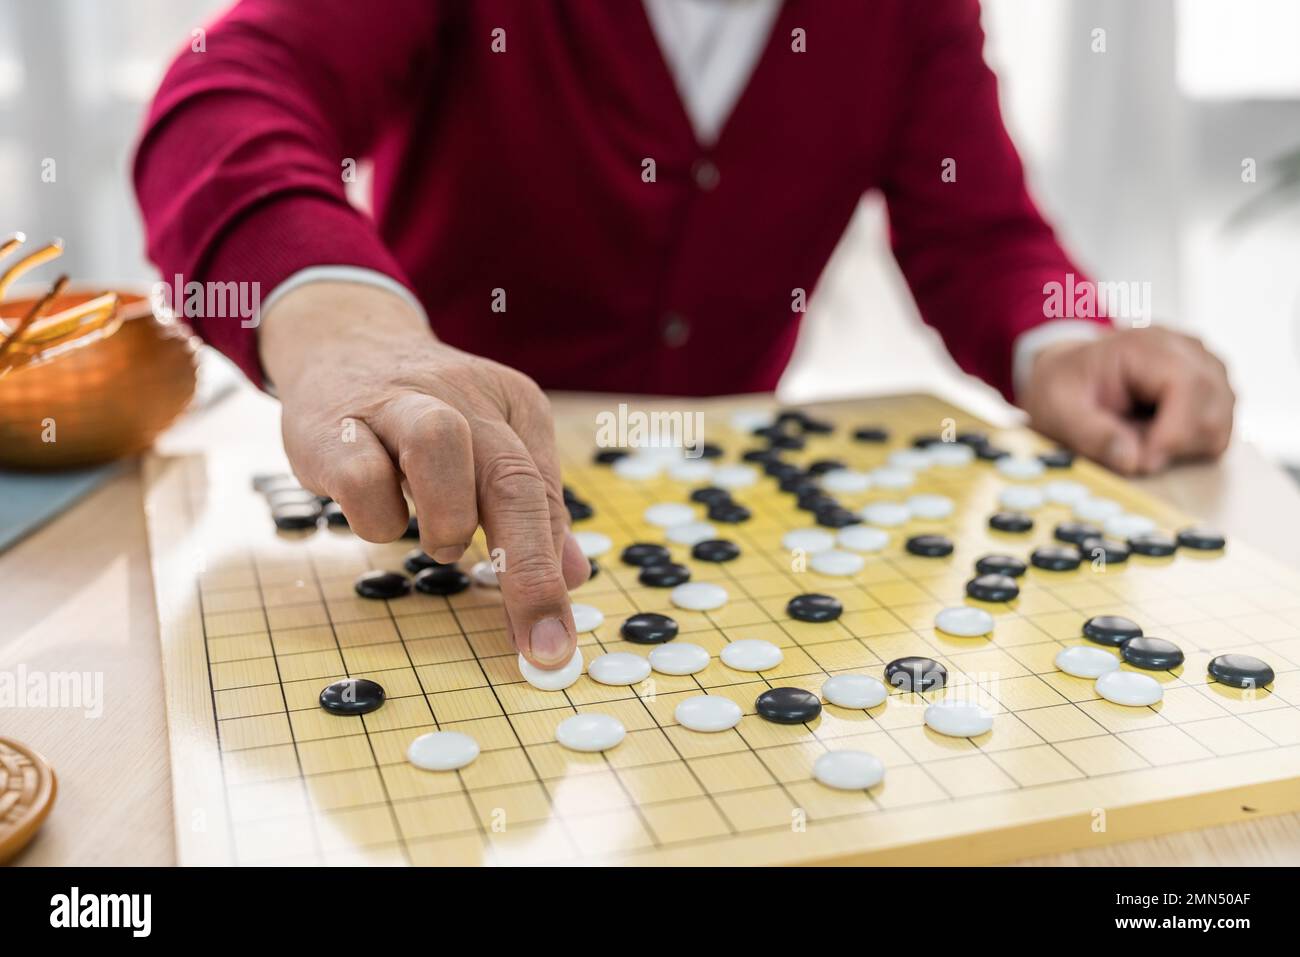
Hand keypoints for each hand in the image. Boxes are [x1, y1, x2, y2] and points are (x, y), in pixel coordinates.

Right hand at [259, 281, 588, 666]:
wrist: (344, 341)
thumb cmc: (429, 412)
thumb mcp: (493, 445)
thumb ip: (534, 508)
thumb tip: (575, 576)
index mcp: (514, 408)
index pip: (546, 495)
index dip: (552, 576)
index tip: (556, 646)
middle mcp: (465, 398)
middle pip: (511, 479)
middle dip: (530, 572)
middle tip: (539, 641)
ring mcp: (397, 405)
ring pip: (439, 444)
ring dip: (448, 516)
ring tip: (442, 541)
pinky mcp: (334, 426)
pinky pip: (362, 478)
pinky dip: (377, 516)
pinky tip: (379, 510)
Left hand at [1019, 326, 1233, 474]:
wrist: (1068, 373)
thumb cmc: (1063, 387)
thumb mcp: (1057, 411)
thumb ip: (1091, 434)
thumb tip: (1133, 461)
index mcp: (1145, 345)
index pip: (1188, 385)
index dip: (1175, 432)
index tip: (1145, 460)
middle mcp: (1185, 348)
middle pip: (1215, 403)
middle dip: (1180, 444)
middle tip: (1138, 456)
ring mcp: (1204, 365)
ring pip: (1223, 419)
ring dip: (1187, 446)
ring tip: (1142, 440)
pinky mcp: (1210, 386)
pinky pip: (1219, 425)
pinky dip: (1192, 443)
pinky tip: (1158, 436)